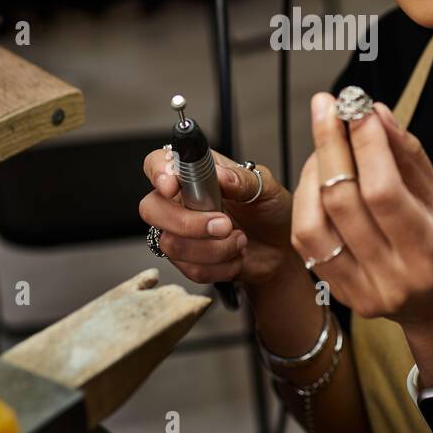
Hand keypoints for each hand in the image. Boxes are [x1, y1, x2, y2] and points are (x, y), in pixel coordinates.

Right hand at [139, 146, 294, 287]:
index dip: (158, 172)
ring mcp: (180, 232)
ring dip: (214, 248)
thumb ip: (243, 179)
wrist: (280, 249)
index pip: (157, 162)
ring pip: (172, 244)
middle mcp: (181, 201)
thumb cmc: (269, 211)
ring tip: (240, 239)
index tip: (172, 186)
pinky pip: (190, 269)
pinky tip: (235, 255)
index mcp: (195, 173)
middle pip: (151, 209)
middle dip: (187, 223)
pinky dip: (221, 266)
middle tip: (224, 224)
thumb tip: (222, 175)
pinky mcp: (188, 261)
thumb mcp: (266, 188)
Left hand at [291, 92, 432, 328]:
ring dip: (313, 172)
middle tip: (327, 107)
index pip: (383, 191)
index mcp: (429, 252)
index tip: (356, 106)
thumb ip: (409, 156)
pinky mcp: (339, 294)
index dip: (365, 143)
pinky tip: (319, 177)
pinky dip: (307, 201)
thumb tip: (375, 113)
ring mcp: (361, 290)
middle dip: (330, 145)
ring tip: (325, 144)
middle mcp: (392, 276)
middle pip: (342, 202)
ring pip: (313, 224)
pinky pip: (306, 242)